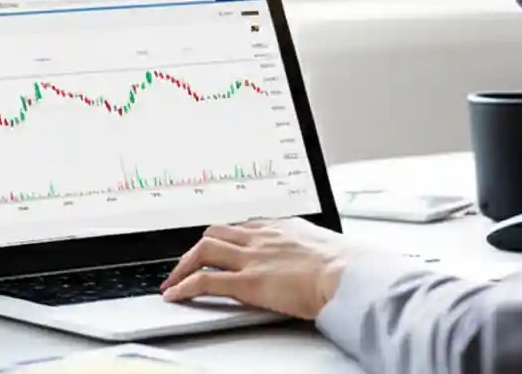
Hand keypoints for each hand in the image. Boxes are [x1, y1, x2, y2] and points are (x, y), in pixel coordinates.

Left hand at [160, 219, 359, 319]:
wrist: (347, 274)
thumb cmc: (345, 264)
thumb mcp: (323, 244)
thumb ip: (308, 246)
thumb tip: (314, 254)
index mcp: (279, 226)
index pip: (242, 226)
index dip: (225, 238)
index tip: (218, 246)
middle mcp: (260, 236)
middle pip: (216, 233)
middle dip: (197, 249)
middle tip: (187, 263)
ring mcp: (251, 258)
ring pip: (203, 250)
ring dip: (183, 266)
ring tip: (174, 280)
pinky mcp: (247, 282)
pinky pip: (205, 281)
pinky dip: (184, 286)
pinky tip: (176, 294)